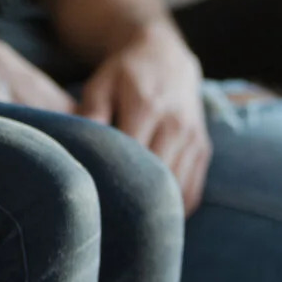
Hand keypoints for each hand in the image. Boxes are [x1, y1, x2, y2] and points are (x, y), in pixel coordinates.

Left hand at [82, 23, 210, 212]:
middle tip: (110, 223)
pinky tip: (154, 214)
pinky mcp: (203, 149)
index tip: (95, 202)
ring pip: (177, 191)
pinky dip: (176, 208)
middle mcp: (175, 126)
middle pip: (156, 181)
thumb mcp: (100, 85)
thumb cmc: (124, 74)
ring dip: (157, 211)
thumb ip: (90, 114)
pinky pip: (193, 191)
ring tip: (131, 225)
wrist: (166, 56)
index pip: (130, 160)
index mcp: (146, 108)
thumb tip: (78, 149)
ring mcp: (193, 139)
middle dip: (134, 205)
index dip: (112, 185)